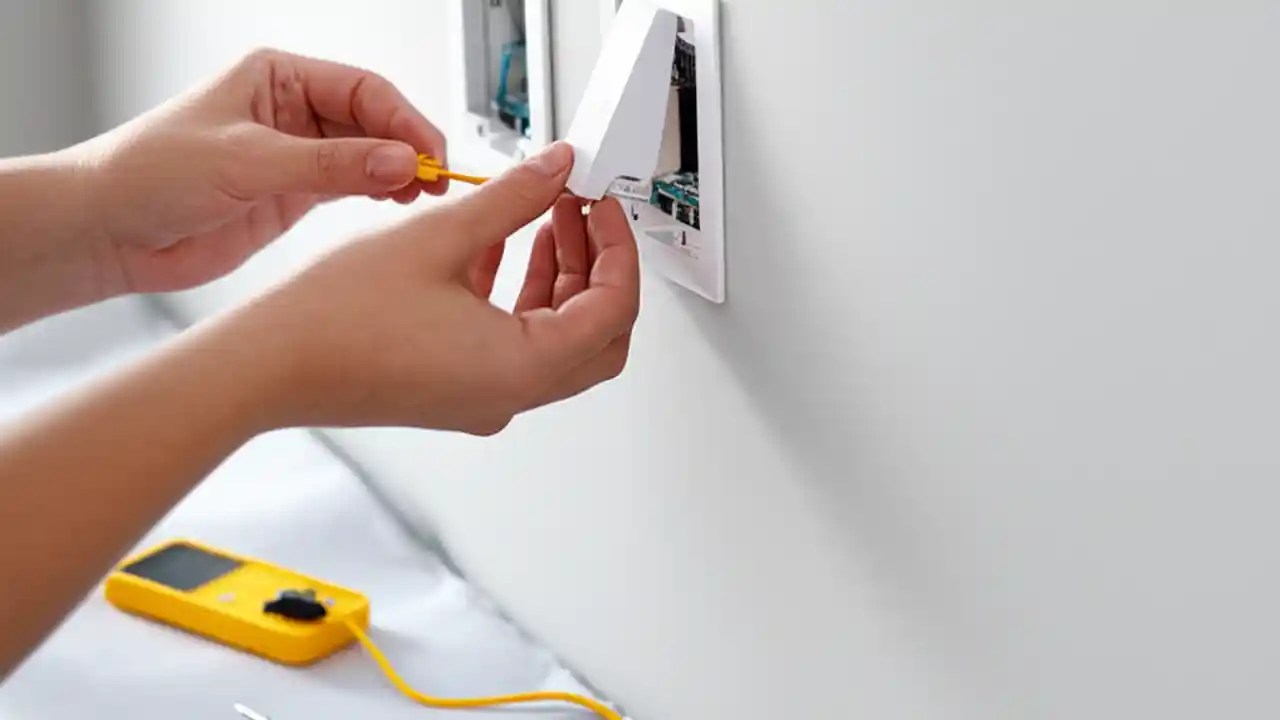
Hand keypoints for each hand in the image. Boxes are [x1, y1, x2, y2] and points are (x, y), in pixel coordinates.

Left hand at [78, 48, 445, 294]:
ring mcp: (295, 156)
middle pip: (374, 121)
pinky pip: (352, 187)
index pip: (362, 90)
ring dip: (398, 174)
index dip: (403, 120)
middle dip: (407, 147)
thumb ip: (329, 164)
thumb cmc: (149, 173)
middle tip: (435, 180)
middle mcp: (290, 112)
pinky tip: (397, 205)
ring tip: (423, 196)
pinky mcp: (293, 197)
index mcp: (277, 78)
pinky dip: (380, 195)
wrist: (107, 232)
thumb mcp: (246, 161)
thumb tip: (400, 161)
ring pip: (369, 156)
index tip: (428, 155)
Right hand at [223, 142, 639, 434]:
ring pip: (559, 339)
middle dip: (598, 265)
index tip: (600, 203)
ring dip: (560, 277)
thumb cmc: (335, 321)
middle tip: (581, 211)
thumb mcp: (439, 237)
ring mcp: (485, 398)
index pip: (613, 308)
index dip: (618, 247)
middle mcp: (511, 394)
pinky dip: (519, 296)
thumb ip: (513, 199)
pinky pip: (514, 344)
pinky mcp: (458, 390)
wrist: (267, 367)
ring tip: (542, 217)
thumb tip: (556, 171)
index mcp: (522, 367)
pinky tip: (495, 245)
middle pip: (597, 333)